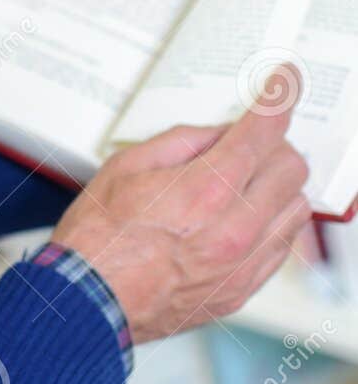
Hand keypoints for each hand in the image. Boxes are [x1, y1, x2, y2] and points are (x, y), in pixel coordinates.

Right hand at [51, 63, 311, 343]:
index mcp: (204, 192)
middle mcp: (234, 230)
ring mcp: (242, 265)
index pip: (262, 132)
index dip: (279, 97)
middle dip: (274, 144)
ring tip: (243, 184)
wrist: (87, 303)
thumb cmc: (97, 238)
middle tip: (248, 142)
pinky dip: (271, 222)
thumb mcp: (126, 167)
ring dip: (276, 185)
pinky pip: (282, 245)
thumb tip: (220, 134)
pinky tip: (241, 218)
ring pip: (296, 208)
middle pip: (291, 167)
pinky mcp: (242, 290)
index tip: (286, 80)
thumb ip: (182, 142)